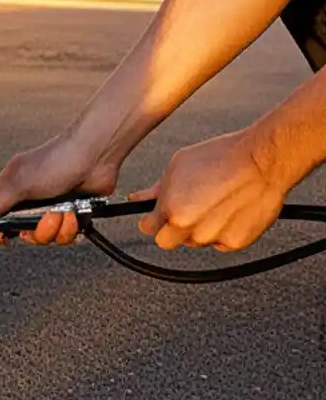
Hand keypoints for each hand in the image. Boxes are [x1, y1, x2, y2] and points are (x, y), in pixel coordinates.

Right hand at [0, 131, 119, 245]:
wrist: (95, 155)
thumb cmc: (56, 160)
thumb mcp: (19, 182)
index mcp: (11, 193)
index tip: (3, 236)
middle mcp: (30, 203)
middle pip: (24, 235)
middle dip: (37, 231)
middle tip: (45, 215)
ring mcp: (51, 210)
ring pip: (47, 238)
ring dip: (57, 228)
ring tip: (64, 210)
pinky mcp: (72, 215)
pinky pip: (66, 236)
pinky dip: (72, 227)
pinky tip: (75, 212)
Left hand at [132, 130, 287, 251]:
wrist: (263, 160)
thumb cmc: (220, 157)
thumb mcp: (179, 165)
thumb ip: (156, 189)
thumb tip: (136, 199)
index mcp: (171, 209)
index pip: (148, 228)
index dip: (151, 220)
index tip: (157, 216)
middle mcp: (190, 228)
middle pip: (167, 242)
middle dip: (171, 230)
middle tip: (183, 213)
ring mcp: (213, 237)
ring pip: (195, 241)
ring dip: (198, 229)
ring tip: (214, 204)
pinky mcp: (235, 242)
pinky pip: (220, 243)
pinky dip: (222, 232)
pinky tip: (230, 211)